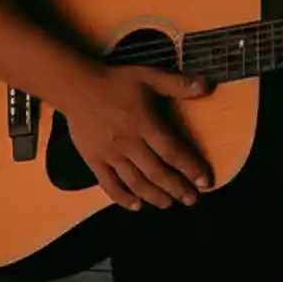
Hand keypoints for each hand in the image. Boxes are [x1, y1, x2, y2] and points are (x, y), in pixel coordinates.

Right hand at [62, 65, 213, 211]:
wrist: (75, 87)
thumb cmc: (115, 81)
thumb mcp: (149, 76)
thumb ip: (177, 83)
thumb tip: (207, 86)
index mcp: (145, 124)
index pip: (172, 151)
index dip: (190, 168)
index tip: (206, 181)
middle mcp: (129, 143)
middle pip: (157, 172)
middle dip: (177, 188)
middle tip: (192, 199)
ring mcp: (110, 155)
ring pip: (135, 182)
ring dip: (154, 196)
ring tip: (169, 204)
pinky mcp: (93, 160)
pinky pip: (108, 184)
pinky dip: (122, 198)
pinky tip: (136, 206)